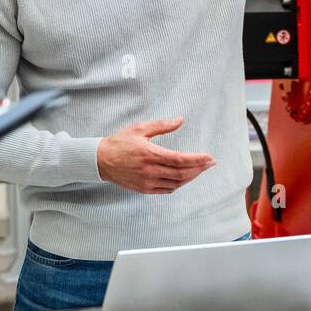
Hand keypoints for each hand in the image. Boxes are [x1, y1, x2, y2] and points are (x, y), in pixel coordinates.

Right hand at [97, 118, 214, 193]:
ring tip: (200, 169)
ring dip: (191, 177)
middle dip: (199, 168)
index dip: (197, 159)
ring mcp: (147, 182)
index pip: (180, 159)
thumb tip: (180, 120)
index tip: (209, 157)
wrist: (100, 160)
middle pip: (182, 173)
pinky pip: (167, 190)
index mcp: (150, 154)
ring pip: (176, 183)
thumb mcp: (140, 128)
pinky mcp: (144, 189)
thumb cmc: (119, 142)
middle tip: (210, 163)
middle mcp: (150, 170)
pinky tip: (184, 178)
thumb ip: (162, 125)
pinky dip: (179, 184)